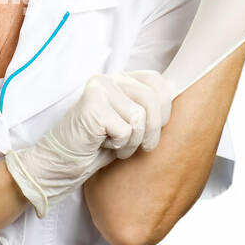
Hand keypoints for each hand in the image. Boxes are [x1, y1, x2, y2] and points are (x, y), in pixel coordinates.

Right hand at [5, 70, 172, 217]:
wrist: (61, 164)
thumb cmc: (97, 148)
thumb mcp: (131, 126)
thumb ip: (150, 111)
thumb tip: (183, 105)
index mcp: (121, 80)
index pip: (158, 81)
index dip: (165, 109)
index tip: (155, 129)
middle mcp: (110, 79)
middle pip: (152, 100)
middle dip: (152, 131)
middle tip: (141, 146)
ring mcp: (99, 89)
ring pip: (139, 117)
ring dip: (132, 141)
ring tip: (115, 144)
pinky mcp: (93, 105)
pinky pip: (125, 129)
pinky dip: (118, 145)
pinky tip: (101, 144)